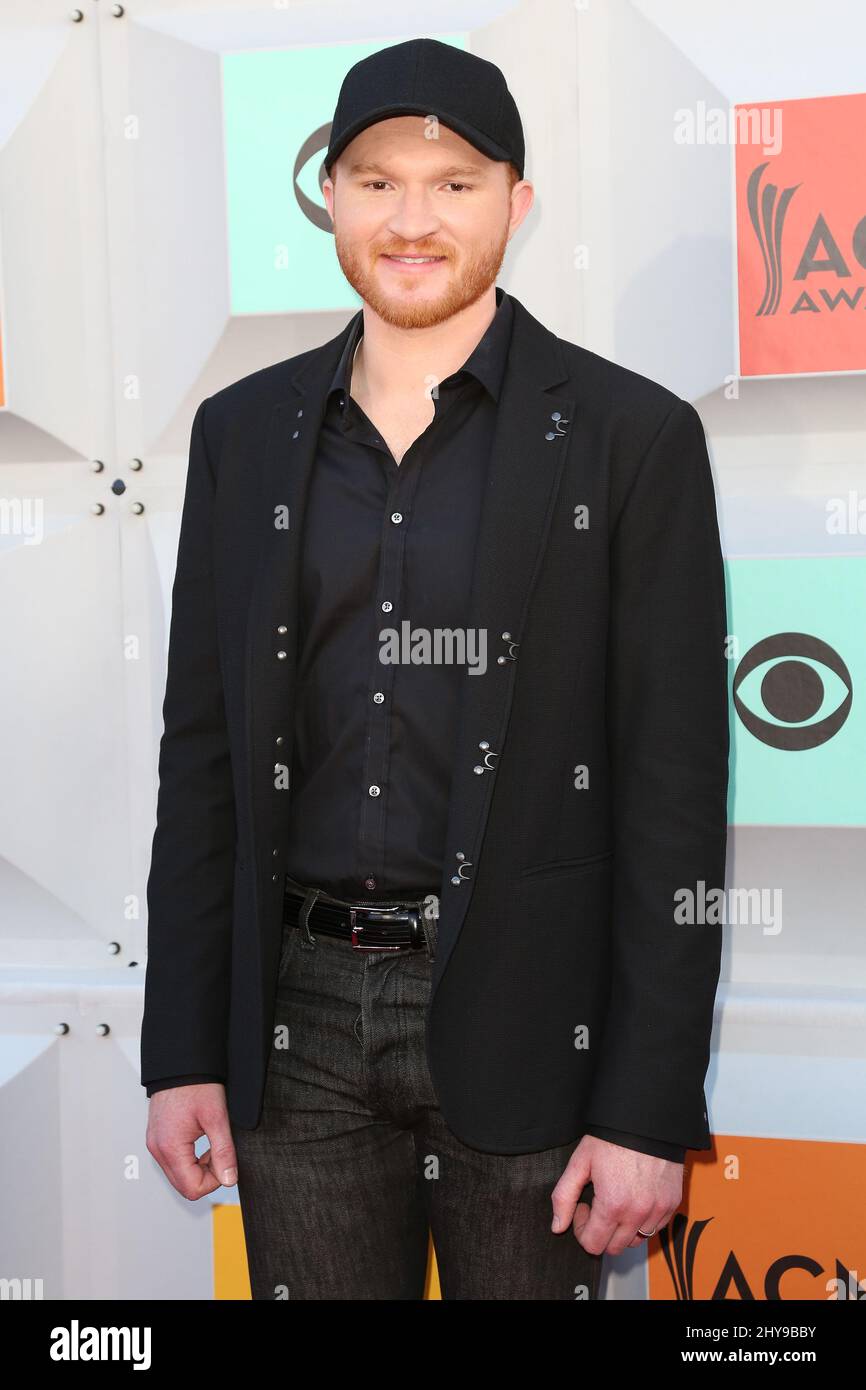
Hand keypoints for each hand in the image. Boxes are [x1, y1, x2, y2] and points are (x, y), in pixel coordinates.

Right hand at [146, 1082, 237, 1200]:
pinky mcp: (157, 1138)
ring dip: (198, 1167)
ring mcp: (155, 1144)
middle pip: (184, 1185)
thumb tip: (228, 1179)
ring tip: (211, 1143)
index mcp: (170, 1147)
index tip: (225, 1161)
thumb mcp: (217, 1117)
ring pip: (179, 1174)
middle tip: (219, 1152)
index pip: (192, 1189)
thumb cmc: (196, 1084)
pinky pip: (173, 1160)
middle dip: (206, 1175)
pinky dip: (189, 1158)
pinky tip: (200, 1140)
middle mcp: (157, 1149)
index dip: (214, 1180)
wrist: (180, 1063)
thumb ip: (223, 1151)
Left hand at [550, 1133, 682, 1254]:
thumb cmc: (612, 1138)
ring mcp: (657, 1210)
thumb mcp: (580, 1163)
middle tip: (598, 1205)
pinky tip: (634, 1199)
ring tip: (617, 1201)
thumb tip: (557, 1226)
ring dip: (623, 1229)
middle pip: (614, 1248)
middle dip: (601, 1232)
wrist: (645, 1121)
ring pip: (636, 1241)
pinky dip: (643, 1221)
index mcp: (612, 1205)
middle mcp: (637, 1213)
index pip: (593, 1245)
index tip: (583, 1208)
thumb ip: (564, 1197)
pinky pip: (655, 1228)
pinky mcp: (672, 1204)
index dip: (582, 1230)